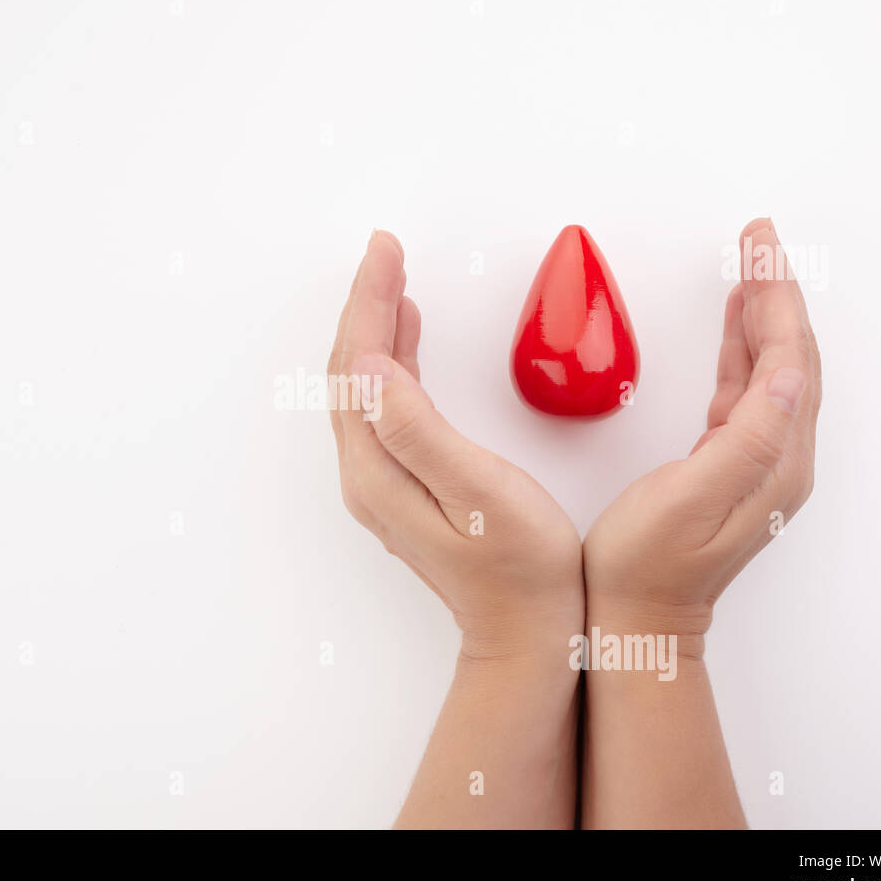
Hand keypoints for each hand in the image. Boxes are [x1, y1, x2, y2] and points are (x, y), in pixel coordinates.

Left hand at [328, 231, 582, 657]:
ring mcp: (383, 479)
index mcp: (379, 469)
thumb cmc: (521, 568)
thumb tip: (371, 366)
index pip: (358, 365)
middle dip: (367, 301)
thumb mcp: (477, 491)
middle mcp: (368, 473)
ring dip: (376, 325)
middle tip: (386, 249)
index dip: (370, 301)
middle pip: (352, 368)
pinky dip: (393, 360)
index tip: (386, 251)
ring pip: (366, 383)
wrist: (528, 631)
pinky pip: (385, 403)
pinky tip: (407, 338)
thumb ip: (418, 429)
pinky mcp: (405, 482)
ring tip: (393, 276)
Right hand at [583, 218, 821, 649]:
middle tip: (757, 241)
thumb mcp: (690, 498)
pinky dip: (742, 349)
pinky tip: (734, 330)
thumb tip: (784, 374)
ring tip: (748, 268)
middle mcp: (776, 459)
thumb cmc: (646, 565)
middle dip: (774, 292)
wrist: (636, 618)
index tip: (759, 249)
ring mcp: (755, 463)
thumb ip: (746, 437)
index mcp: (773, 460)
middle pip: (788, 356)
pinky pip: (747, 390)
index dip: (775, 297)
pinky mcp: (728, 465)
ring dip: (761, 315)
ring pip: (770, 369)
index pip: (787, 359)